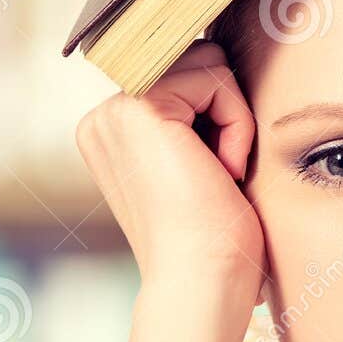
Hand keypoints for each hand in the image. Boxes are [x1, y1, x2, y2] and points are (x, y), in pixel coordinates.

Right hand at [75, 40, 266, 294]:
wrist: (203, 283)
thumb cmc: (218, 244)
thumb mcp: (205, 165)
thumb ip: (201, 116)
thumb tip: (226, 60)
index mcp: (117, 132)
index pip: (187, 76)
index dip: (220, 116)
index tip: (217, 176)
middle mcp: (107, 118)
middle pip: (195, 58)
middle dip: (226, 112)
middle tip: (220, 175)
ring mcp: (116, 110)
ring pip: (207, 62)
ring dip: (233, 119)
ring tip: (220, 175)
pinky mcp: (140, 106)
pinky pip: (214, 78)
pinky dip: (236, 124)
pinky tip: (222, 172)